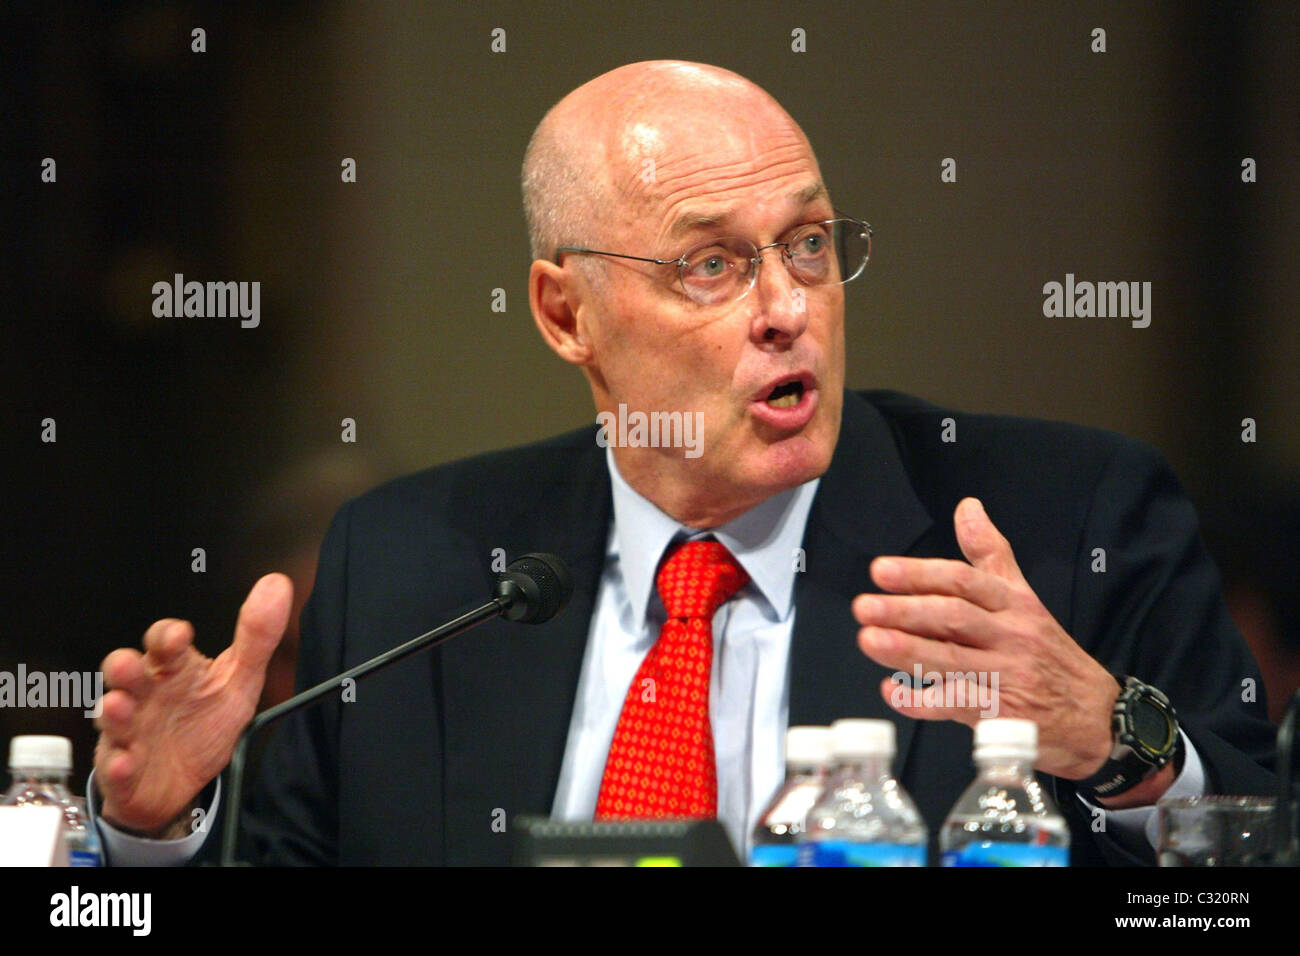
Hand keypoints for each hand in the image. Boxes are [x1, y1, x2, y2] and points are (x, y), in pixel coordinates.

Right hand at [93, 574, 292, 834]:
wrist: (181, 784)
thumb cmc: (203, 723)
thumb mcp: (239, 680)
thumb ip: (257, 636)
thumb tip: (278, 585)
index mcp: (174, 668)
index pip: (163, 641)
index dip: (167, 635)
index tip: (179, 634)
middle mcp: (145, 695)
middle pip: (126, 673)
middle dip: (123, 667)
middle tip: (128, 664)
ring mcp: (129, 732)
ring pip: (113, 718)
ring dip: (113, 711)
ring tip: (119, 705)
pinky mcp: (122, 771)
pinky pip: (115, 769)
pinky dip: (117, 766)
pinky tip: (125, 762)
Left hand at [853, 497, 1133, 786]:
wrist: (1096, 716)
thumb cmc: (1050, 654)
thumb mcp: (1025, 597)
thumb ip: (990, 553)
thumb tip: (967, 507)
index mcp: (1013, 604)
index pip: (964, 581)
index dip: (921, 574)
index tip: (882, 571)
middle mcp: (1011, 636)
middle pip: (954, 618)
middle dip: (905, 610)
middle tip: (865, 606)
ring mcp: (1007, 676)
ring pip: (951, 660)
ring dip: (906, 650)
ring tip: (868, 639)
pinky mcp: (1002, 715)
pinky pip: (957, 706)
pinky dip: (921, 701)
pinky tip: (892, 691)